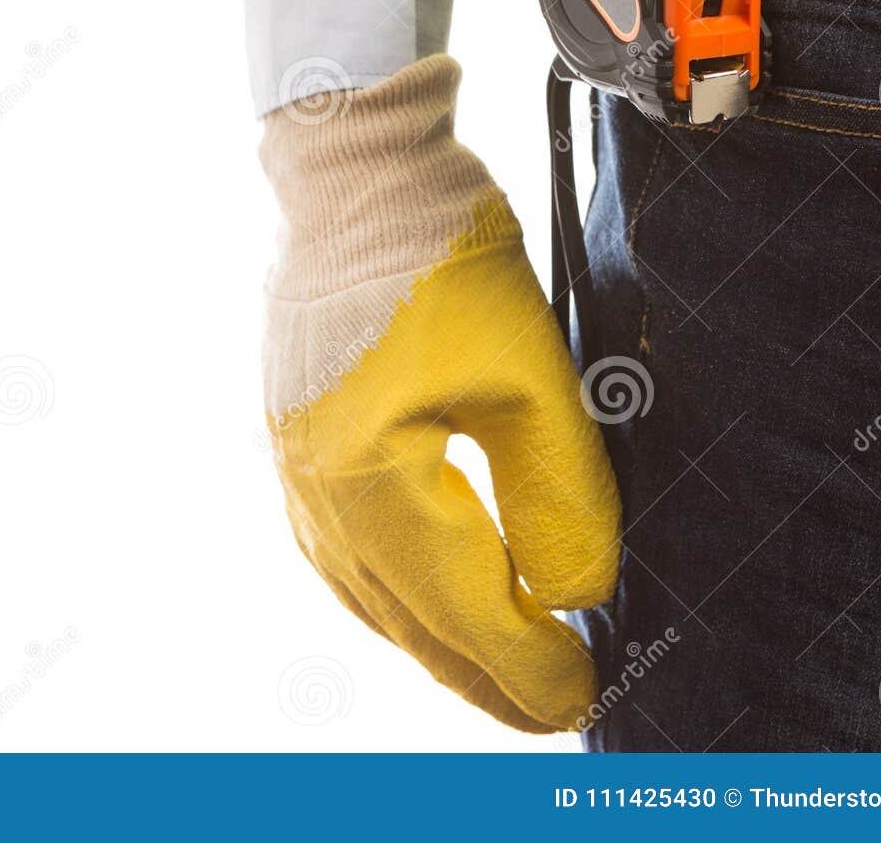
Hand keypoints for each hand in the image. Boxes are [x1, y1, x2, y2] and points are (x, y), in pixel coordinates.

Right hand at [262, 56, 620, 731]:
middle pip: (409, 620)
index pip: (462, 606)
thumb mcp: (530, 371)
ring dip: (438, 644)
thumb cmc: (439, 253)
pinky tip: (429, 599)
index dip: (529, 664)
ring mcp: (293, 471)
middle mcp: (315, 490)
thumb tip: (577, 594)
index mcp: (367, 474)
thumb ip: (558, 493)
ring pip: (369, 598)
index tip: (587, 695)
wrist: (355, 174)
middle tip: (555, 706)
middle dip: (486, 675)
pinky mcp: (295, 447)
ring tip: (500, 671)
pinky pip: (344, 557)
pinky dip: (396, 598)